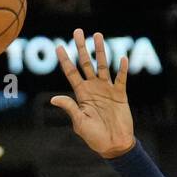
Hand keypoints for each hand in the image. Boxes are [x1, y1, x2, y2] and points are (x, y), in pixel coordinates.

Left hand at [51, 29, 135, 158]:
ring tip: (97, 35)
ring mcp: (107, 89)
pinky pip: (121, 78)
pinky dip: (122, 69)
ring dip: (100, 51)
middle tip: (78, 31)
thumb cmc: (94, 137)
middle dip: (81, 47)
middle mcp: (93, 88)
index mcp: (81, 94)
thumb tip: (53, 99)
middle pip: (86, 63)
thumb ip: (70, 107)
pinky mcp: (120, 94)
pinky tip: (122, 58)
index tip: (59, 46)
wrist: (114, 145)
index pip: (71, 73)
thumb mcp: (79, 122)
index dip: (65, 60)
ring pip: (103, 65)